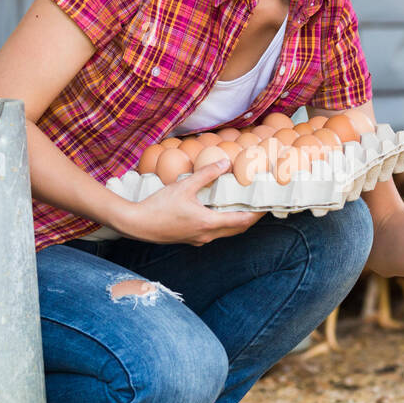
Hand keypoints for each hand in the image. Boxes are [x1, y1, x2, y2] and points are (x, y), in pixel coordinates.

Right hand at [112, 160, 264, 244]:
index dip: (256, 214)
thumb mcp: (184, 186)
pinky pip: (212, 233)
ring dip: (235, 222)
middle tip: (260, 206)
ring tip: (243, 208)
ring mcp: (198, 240)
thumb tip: (225, 162)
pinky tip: (218, 213)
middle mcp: (206, 235)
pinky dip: (221, 224)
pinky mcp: (190, 239)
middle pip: (237, 229)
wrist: (137, 225)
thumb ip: (206, 174)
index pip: (241, 221)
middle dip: (250, 219)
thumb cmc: (158, 206)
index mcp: (208, 223)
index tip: (267, 206)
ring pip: (225, 233)